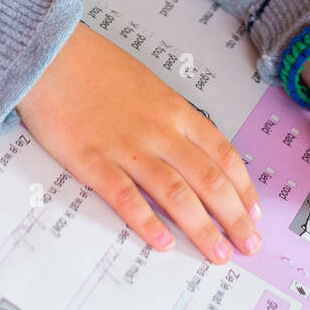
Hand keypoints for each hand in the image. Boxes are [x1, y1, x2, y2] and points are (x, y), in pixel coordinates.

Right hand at [16, 22, 261, 262]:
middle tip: (249, 245)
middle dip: (234, 217)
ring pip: (175, 193)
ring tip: (218, 254)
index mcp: (176, 112)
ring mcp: (128, 147)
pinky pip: (126, 197)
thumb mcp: (150, 87)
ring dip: (201, 228)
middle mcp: (160, 131)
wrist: (55, 55)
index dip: (242, 188)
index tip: (254, 213)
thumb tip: (194, 150)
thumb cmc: (99, 69)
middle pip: (208, 179)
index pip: (223, 154)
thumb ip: (172, 119)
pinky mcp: (93, 161)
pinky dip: (146, 223)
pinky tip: (163, 244)